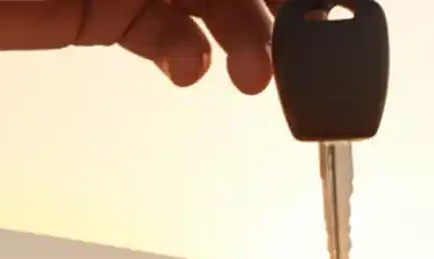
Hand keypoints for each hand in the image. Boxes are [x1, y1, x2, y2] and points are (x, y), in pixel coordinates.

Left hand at [0, 0, 289, 93]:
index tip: (319, 11)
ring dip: (243, 43)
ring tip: (249, 74)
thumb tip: (242, 0)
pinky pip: (171, 40)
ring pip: (217, 10)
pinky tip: (186, 68)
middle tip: (293, 51)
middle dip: (275, 17)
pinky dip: (187, 58)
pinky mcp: (114, 16)